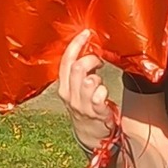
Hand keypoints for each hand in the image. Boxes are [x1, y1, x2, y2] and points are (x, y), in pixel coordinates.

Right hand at [58, 28, 115, 146]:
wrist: (90, 133)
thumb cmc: (85, 106)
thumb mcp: (75, 88)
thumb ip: (78, 71)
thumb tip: (86, 48)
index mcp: (63, 86)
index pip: (66, 60)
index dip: (76, 44)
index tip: (87, 33)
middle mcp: (69, 95)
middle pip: (78, 68)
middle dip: (91, 59)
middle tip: (98, 62)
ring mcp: (81, 105)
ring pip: (90, 80)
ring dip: (98, 78)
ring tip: (100, 84)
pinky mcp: (95, 112)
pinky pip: (100, 95)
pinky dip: (104, 92)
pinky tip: (104, 96)